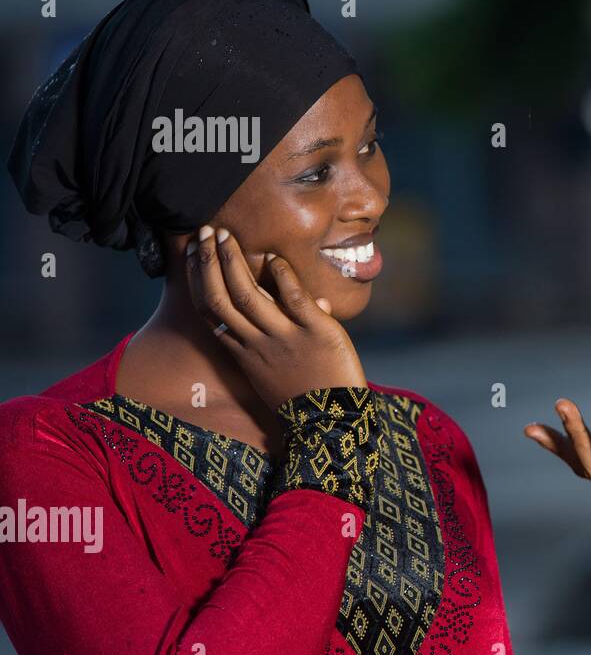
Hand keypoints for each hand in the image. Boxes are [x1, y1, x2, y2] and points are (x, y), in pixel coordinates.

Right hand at [186, 225, 366, 410]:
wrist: (333, 422)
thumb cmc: (307, 398)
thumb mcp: (276, 374)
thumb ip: (278, 340)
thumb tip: (308, 302)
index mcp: (243, 353)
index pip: (210, 312)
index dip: (197, 280)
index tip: (193, 253)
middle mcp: (258, 343)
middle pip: (220, 299)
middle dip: (208, 262)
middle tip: (204, 231)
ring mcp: (285, 337)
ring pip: (248, 296)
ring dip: (233, 262)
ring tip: (225, 234)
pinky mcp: (316, 332)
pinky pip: (293, 298)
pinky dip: (282, 275)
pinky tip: (274, 257)